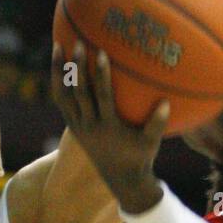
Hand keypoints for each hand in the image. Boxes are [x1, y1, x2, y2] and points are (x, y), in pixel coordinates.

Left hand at [51, 41, 167, 214]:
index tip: (101, 53)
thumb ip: (157, 124)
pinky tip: (59, 63)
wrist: (120, 179)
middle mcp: (89, 126)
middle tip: (78, 43)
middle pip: (79, 93)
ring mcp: (78, 127)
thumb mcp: (151, 143)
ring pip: (62, 96)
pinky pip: (61, 101)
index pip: (102, 97)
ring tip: (56, 46)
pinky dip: (58, 82)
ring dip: (58, 72)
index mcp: (108, 127)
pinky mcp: (73, 127)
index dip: (101, 75)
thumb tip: (166, 102)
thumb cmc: (140, 157)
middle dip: (77, 68)